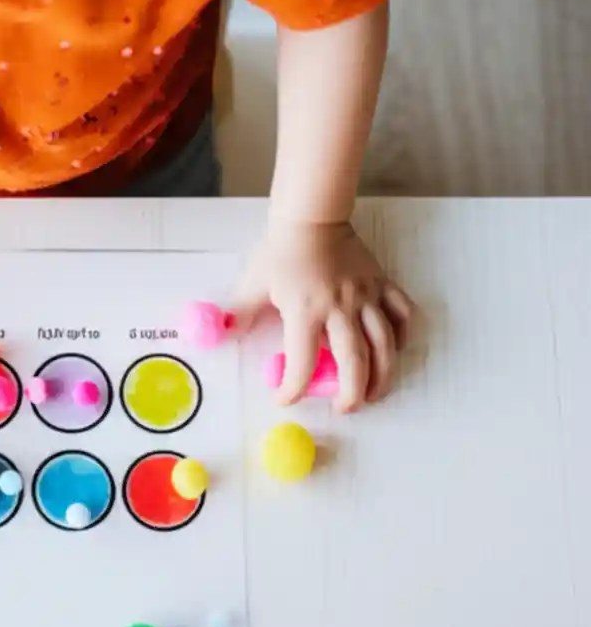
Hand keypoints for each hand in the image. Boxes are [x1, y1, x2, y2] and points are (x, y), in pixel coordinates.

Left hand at [233, 221, 414, 411]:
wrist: (312, 218)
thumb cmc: (281, 251)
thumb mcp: (254, 283)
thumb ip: (240, 313)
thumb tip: (224, 336)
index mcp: (305, 310)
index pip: (302, 360)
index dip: (294, 387)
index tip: (286, 399)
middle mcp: (341, 307)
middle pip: (355, 361)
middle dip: (352, 392)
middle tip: (346, 408)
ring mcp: (366, 296)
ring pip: (385, 344)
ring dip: (383, 375)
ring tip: (374, 394)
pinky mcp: (383, 284)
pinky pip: (402, 314)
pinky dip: (403, 336)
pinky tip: (393, 352)